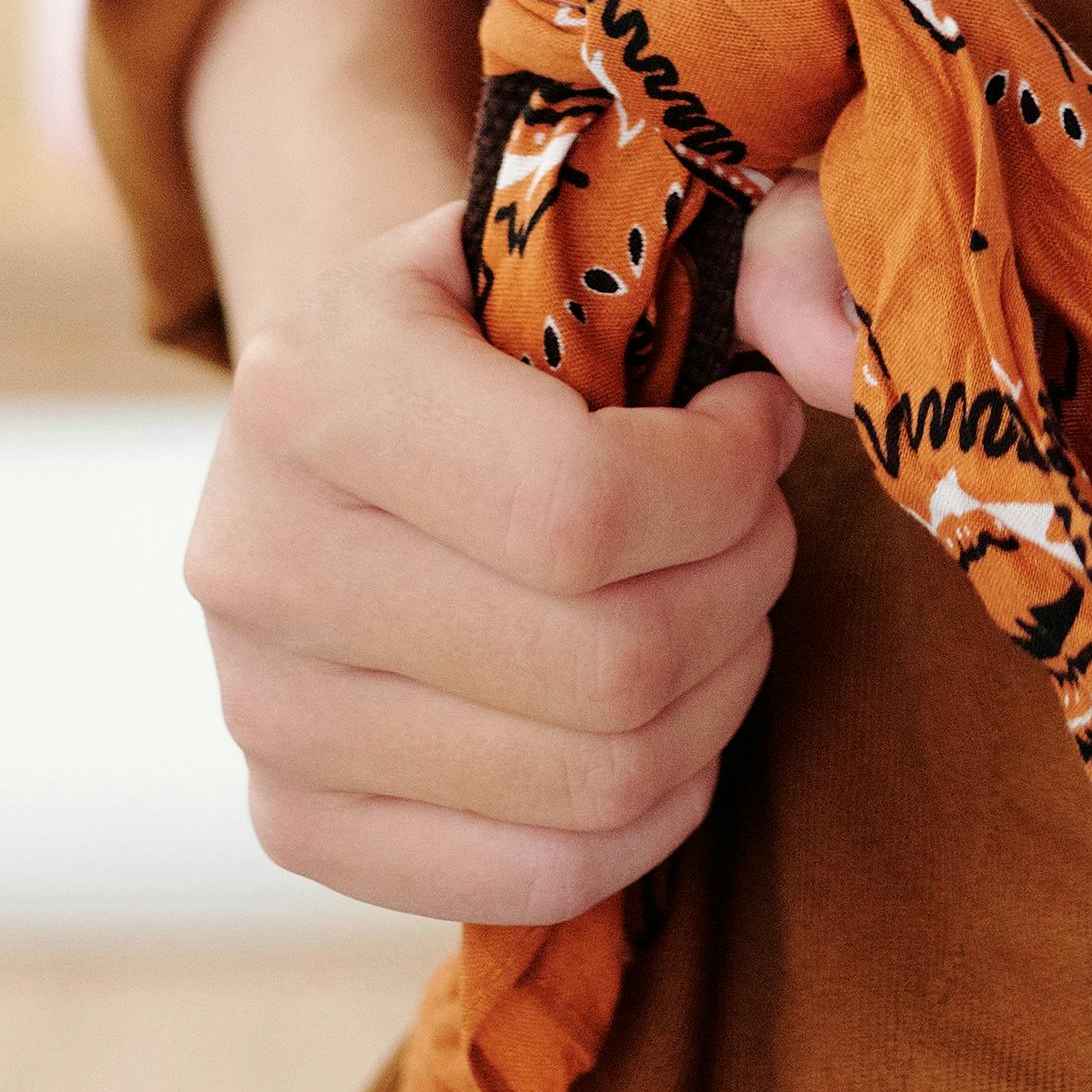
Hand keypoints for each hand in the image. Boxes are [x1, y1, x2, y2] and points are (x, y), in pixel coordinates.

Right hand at [187, 195, 807, 928]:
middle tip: (757, 521)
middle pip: (605, 660)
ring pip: (592, 778)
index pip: (581, 506)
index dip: (725, 482)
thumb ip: (764, 237)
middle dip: (741, 586)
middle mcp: (255, 559)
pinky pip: (537, 877)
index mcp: (310, 382)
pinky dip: (653, 807)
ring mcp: (262, 711)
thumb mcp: (602, 214)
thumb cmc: (500, 302)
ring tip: (722, 598)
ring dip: (717, 690)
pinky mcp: (293, 822)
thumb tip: (836, 356)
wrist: (343, 401)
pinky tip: (674, 708)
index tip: (756, 423)